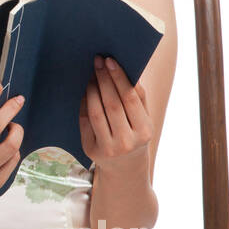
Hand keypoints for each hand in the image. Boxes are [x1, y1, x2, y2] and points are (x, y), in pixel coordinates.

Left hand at [79, 54, 151, 174]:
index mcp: (144, 131)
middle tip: (98, 61)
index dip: (119, 78)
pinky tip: (86, 90)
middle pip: (112, 104)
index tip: (111, 60)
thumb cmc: (136, 135)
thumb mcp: (144, 119)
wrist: (125, 169)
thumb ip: (138, 97)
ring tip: (92, 74)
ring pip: (96, 112)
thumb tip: (128, 68)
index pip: (130, 99)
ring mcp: (107, 148)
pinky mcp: (91, 150)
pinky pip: (85, 121)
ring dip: (92, 89)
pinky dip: (84, 103)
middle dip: (104, 79)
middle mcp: (126, 142)